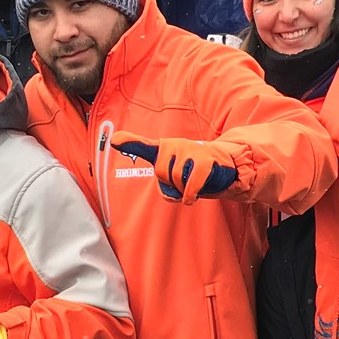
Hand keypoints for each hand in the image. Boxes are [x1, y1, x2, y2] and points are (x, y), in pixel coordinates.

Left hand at [112, 135, 239, 203]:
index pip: (144, 146)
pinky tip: (191, 198)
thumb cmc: (193, 172)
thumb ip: (166, 188)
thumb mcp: (174, 176)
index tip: (114, 139)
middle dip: (171, 185)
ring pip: (177, 178)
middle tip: (182, 183)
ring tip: (191, 185)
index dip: (129, 142)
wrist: (223, 165)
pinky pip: (192, 182)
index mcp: (164, 148)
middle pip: (161, 173)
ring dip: (184, 190)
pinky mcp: (205, 157)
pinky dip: (190, 194)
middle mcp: (175, 144)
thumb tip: (170, 196)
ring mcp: (190, 148)